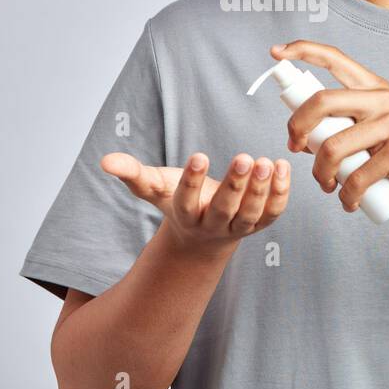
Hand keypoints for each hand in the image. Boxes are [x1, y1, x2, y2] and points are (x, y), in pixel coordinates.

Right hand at [101, 151, 290, 254]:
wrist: (202, 233)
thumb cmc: (176, 199)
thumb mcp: (154, 186)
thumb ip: (132, 173)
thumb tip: (104, 161)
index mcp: (185, 215)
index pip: (187, 201)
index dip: (193, 181)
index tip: (200, 155)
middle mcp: (212, 225)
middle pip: (224, 210)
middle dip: (235, 186)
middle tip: (243, 157)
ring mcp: (238, 227)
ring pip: (251, 215)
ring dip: (260, 190)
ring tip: (266, 161)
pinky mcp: (259, 223)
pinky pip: (273, 212)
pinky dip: (280, 193)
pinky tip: (283, 166)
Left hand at [273, 40, 388, 216]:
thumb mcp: (386, 126)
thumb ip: (352, 124)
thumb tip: (305, 138)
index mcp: (376, 87)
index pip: (335, 58)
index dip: (303, 50)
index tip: (276, 52)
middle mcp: (382, 99)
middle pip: (320, 102)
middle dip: (296, 127)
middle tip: (294, 148)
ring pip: (331, 147)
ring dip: (320, 174)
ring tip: (327, 187)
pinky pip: (355, 179)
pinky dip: (346, 197)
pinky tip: (350, 203)